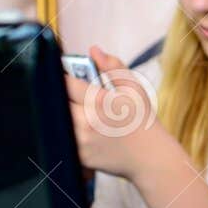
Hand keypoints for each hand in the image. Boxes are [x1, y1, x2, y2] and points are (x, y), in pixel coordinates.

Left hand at [64, 45, 172, 179]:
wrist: (151, 158)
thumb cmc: (143, 121)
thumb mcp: (134, 89)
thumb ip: (113, 67)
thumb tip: (94, 50)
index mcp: (100, 101)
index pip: (65, 82)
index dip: (62, 75)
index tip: (64, 74)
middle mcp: (87, 121)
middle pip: (55, 101)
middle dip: (59, 94)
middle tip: (68, 92)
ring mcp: (81, 141)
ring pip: (55, 120)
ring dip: (59, 112)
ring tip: (72, 109)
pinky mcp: (79, 156)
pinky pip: (62, 138)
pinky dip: (64, 131)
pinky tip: (78, 127)